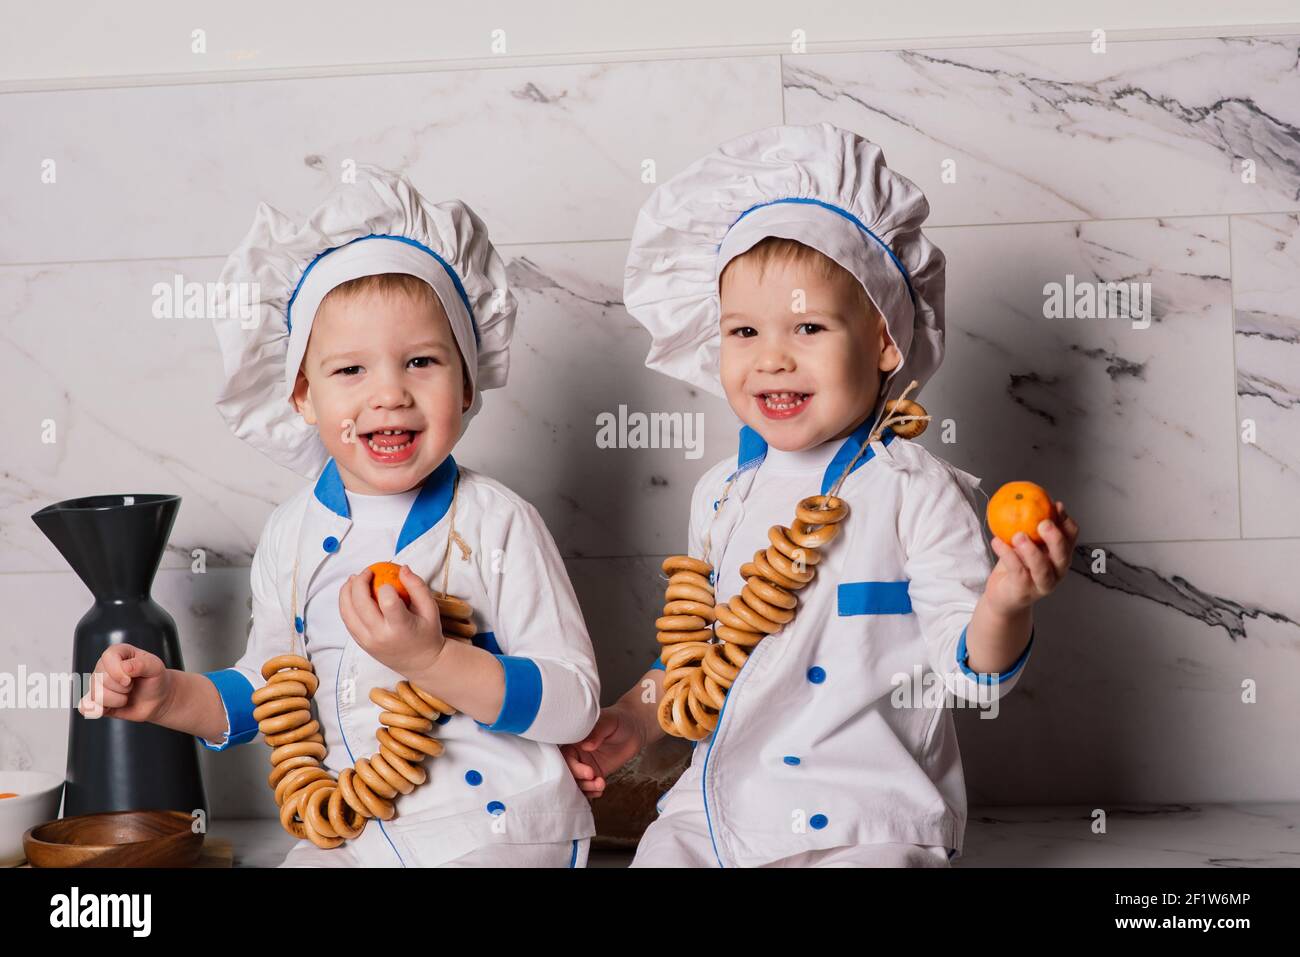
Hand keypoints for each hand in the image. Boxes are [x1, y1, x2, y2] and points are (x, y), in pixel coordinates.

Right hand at [78, 643, 172, 721]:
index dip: (118, 671)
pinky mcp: (96, 701)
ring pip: (96, 695)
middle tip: (132, 686)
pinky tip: (108, 709)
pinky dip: (96, 710)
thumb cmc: (154, 679)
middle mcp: (104, 667)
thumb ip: (143, 664)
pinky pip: (85, 707)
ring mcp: (97, 684)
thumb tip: (125, 668)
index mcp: (118, 653)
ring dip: (117, 700)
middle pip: (101, 678)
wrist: (157, 699)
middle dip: (122, 688)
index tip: (130, 679)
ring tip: (126, 696)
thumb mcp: (156, 667)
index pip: (108, 657)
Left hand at [339, 565, 445, 678]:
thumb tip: (403, 568)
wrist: (421, 663)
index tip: (388, 582)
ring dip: (346, 591)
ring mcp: (367, 641)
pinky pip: (347, 621)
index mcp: (401, 628)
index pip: (387, 602)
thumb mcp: (431, 609)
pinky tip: (351, 594)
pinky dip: (345, 604)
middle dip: (360, 582)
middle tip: (367, 572)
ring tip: (354, 579)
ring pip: (347, 612)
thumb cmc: (427, 634)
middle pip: (361, 604)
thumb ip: (418, 586)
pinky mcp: (361, 644)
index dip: (385, 587)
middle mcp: (380, 636)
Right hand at [561, 703, 647, 798]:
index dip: (573, 766)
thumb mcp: (609, 722)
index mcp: (575, 739)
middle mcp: (577, 753)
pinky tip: (600, 791)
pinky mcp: (595, 773)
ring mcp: (585, 764)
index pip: (565, 756)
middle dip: (580, 779)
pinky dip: (591, 793)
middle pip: (568, 771)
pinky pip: (588, 786)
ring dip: (587, 787)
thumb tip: (586, 745)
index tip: (589, 771)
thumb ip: (597, 732)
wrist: (635, 730)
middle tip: (594, 777)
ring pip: (577, 781)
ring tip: (601, 784)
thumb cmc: (619, 720)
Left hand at [986, 500, 1078, 614]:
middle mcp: (1056, 571)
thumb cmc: (1016, 566)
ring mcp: (1042, 584)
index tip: (1056, 506)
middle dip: (1055, 538)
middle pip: (1063, 555)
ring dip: (1031, 551)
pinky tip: (997, 542)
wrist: (1003, 596)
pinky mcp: (1024, 591)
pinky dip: (1007, 556)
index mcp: (1060, 556)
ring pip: (1042, 568)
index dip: (1066, 522)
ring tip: (1018, 536)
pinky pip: (1017, 571)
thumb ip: (1029, 528)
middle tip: (1043, 523)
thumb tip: (1026, 499)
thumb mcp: (1026, 544)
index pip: (1071, 538)